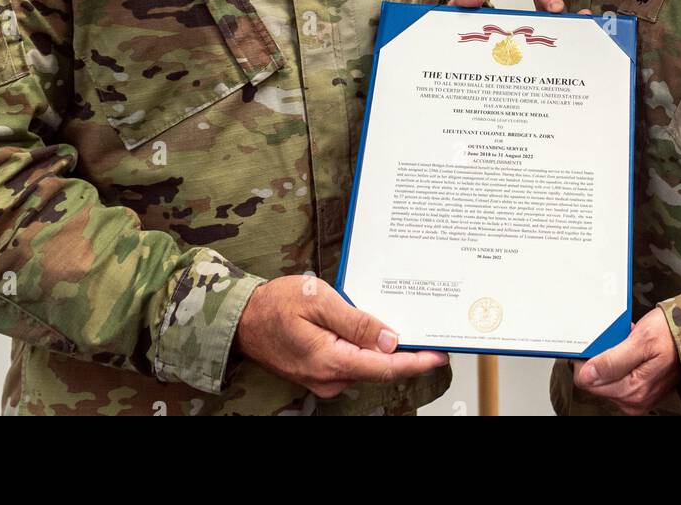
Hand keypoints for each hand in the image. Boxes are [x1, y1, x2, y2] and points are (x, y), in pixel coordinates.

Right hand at [234, 275, 448, 397]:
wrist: (242, 319)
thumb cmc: (277, 304)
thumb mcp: (320, 301)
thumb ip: (357, 322)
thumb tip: (391, 340)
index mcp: (332, 360)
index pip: (384, 367)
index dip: (415, 362)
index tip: (439, 355)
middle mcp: (330, 377)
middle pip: (378, 368)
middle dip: (404, 352)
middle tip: (428, 333)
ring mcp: (324, 378)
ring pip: (365, 365)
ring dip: (383, 349)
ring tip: (402, 325)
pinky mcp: (320, 373)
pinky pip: (351, 362)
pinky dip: (365, 348)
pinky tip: (373, 332)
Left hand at [572, 308, 680, 414]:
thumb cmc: (672, 334)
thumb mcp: (640, 340)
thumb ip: (612, 361)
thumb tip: (586, 375)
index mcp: (633, 389)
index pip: (587, 380)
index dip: (587, 358)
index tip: (598, 342)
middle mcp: (635, 400)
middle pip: (595, 381)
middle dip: (602, 359)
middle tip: (620, 341)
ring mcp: (638, 398)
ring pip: (605, 380)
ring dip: (612, 360)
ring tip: (629, 345)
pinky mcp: (641, 393)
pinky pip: (618, 380)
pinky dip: (620, 364)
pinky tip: (632, 352)